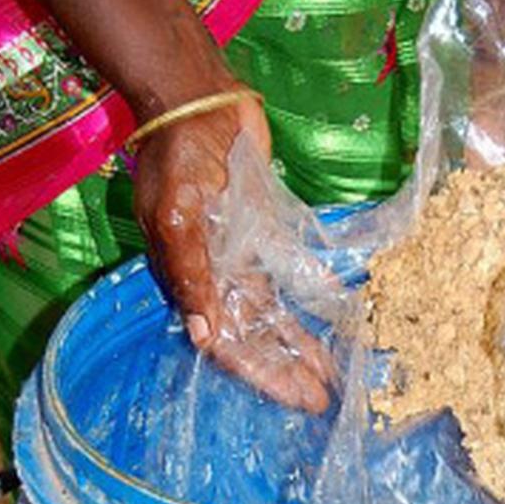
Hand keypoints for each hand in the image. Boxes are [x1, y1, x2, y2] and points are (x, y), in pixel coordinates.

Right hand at [133, 91, 336, 413]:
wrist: (195, 100)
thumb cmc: (178, 155)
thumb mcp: (175, 214)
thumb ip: (189, 274)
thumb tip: (201, 335)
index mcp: (189, 279)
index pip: (226, 341)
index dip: (259, 372)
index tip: (294, 397)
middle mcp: (214, 277)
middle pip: (252, 338)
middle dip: (284, 371)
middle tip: (320, 403)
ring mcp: (237, 257)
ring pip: (270, 317)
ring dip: (297, 348)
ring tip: (328, 378)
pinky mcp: (260, 235)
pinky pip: (283, 282)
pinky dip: (303, 304)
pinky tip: (329, 327)